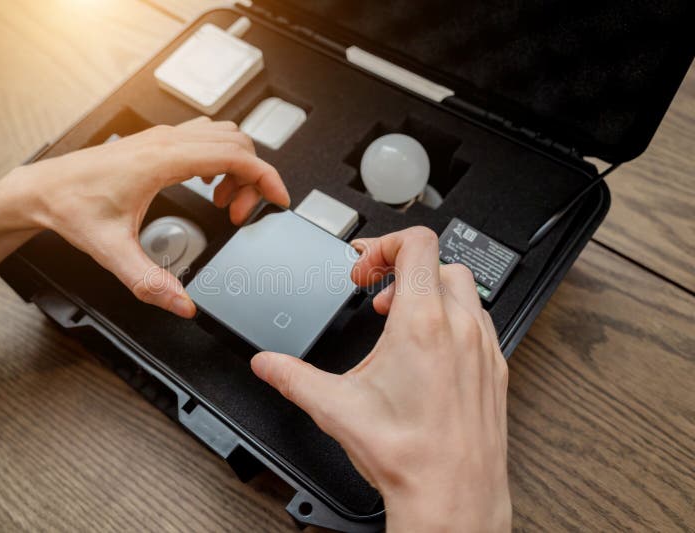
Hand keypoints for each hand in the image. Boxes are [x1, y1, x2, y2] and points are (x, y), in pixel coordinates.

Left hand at [8, 117, 289, 317]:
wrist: (42, 189)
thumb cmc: (71, 207)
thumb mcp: (112, 252)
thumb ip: (148, 281)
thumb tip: (182, 303)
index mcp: (163, 161)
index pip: (234, 155)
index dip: (266, 176)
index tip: (278, 198)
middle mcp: (165, 142)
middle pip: (236, 142)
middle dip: (251, 178)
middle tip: (240, 213)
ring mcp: (162, 138)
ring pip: (222, 136)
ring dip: (236, 166)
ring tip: (225, 200)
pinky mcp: (156, 142)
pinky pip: (204, 138)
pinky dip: (218, 159)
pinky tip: (206, 184)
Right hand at [250, 227, 510, 531]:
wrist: (453, 498)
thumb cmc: (409, 456)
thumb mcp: (336, 408)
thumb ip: (292, 377)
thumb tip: (267, 364)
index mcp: (422, 324)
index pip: (417, 244)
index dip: (383, 244)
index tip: (363, 269)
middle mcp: (461, 329)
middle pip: (439, 261)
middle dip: (402, 268)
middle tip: (376, 294)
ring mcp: (483, 349)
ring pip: (464, 289)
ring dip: (430, 291)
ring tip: (400, 319)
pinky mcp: (495, 370)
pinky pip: (479, 322)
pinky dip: (452, 318)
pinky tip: (428, 348)